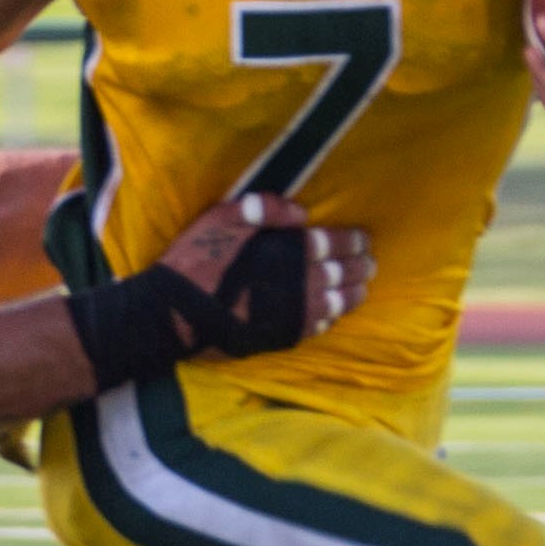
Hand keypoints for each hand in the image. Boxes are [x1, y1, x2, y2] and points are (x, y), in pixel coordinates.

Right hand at [68, 191, 371, 393]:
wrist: (173, 313)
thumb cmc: (196, 259)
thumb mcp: (223, 217)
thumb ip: (265, 209)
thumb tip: (303, 212)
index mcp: (289, 251)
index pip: (331, 244)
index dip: (351, 241)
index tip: (364, 239)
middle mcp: (299, 284)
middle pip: (340, 274)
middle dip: (359, 267)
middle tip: (371, 263)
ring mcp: (291, 314)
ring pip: (334, 304)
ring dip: (352, 295)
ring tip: (362, 289)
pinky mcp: (280, 336)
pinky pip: (315, 327)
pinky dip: (329, 318)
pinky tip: (333, 314)